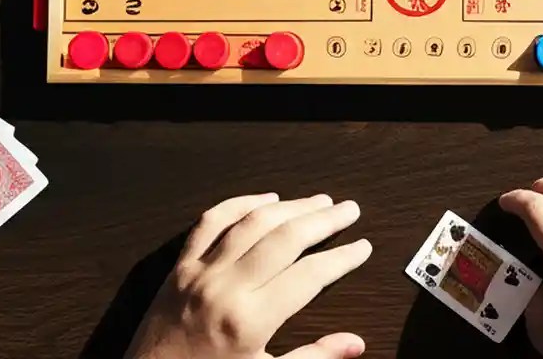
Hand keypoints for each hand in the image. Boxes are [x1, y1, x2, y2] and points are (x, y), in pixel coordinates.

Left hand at [127, 193, 372, 358]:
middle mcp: (226, 288)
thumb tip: (356, 344)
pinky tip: (265, 199)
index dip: (341, 258)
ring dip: (289, 207)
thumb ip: (312, 358)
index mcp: (250, 320)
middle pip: (285, 239)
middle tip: (349, 208)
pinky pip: (210, 222)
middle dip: (323, 220)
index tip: (363, 246)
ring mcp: (200, 272)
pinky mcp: (179, 267)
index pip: (310, 276)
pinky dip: (239, 204)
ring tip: (318, 201)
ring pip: (252, 223)